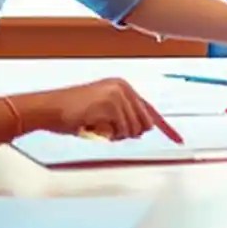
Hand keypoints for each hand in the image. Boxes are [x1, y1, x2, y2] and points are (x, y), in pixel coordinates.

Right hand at [27, 78, 182, 143]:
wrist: (48, 108)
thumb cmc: (70, 114)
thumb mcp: (103, 113)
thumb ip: (124, 118)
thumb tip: (143, 129)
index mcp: (123, 87)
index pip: (150, 110)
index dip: (165, 128)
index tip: (178, 140)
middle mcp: (123, 87)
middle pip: (144, 124)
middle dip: (127, 134)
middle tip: (105, 130)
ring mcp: (118, 94)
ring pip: (132, 130)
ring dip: (114, 136)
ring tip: (95, 126)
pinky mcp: (110, 103)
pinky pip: (120, 131)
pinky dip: (107, 135)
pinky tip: (92, 125)